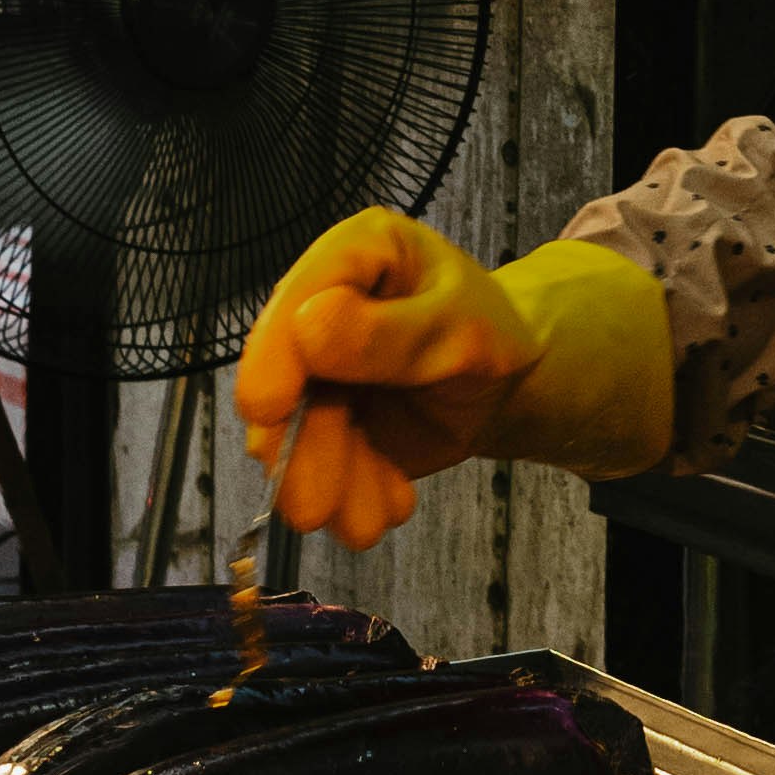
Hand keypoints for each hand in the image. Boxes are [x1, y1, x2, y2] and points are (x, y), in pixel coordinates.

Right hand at [235, 214, 541, 550]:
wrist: (508, 384)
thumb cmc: (490, 333)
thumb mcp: (459, 329)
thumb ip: (390, 334)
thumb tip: (307, 326)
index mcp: (358, 252)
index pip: (299, 297)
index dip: (275, 354)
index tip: (267, 408)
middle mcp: (322, 305)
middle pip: (287, 377)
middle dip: (301, 449)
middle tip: (314, 508)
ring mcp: (316, 366)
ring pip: (295, 432)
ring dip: (324, 485)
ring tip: (367, 522)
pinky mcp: (321, 417)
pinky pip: (319, 463)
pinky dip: (349, 494)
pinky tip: (387, 504)